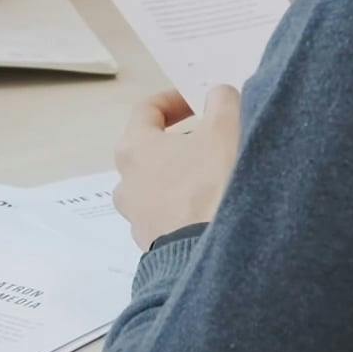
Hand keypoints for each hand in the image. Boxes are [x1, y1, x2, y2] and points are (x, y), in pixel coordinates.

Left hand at [113, 87, 242, 245]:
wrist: (211, 255)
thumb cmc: (212, 184)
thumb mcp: (225, 128)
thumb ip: (222, 101)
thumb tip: (217, 95)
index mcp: (134, 148)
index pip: (145, 111)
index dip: (173, 100)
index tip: (197, 103)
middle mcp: (126, 183)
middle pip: (150, 151)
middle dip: (180, 141)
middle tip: (211, 140)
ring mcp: (136, 217)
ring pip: (159, 185)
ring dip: (183, 176)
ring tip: (215, 177)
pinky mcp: (153, 244)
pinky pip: (168, 215)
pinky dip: (186, 206)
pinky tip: (213, 208)